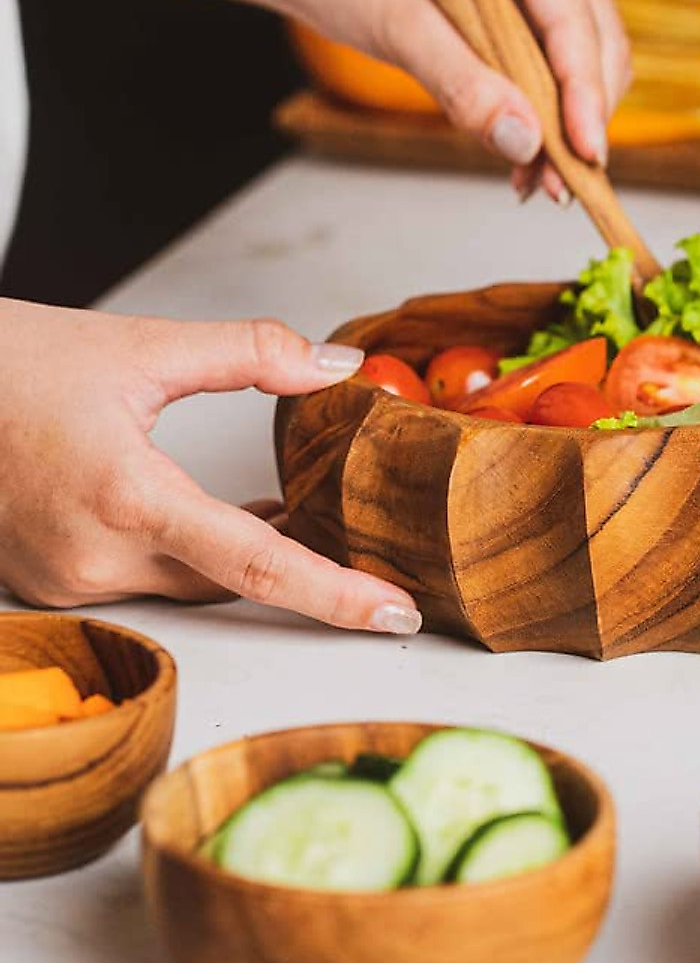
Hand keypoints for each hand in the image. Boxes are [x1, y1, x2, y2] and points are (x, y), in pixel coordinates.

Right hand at [0, 299, 420, 633]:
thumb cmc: (11, 364)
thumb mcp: (140, 347)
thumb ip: (251, 353)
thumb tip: (337, 364)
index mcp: (126, 499)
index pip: (259, 563)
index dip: (338, 595)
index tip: (397, 615)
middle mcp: (94, 558)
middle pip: (234, 579)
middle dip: (302, 564)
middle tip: (360, 535)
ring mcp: (67, 579)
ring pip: (192, 583)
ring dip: (245, 555)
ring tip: (298, 514)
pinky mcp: (51, 582)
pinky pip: (152, 581)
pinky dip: (195, 555)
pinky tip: (226, 521)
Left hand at [270, 0, 630, 200]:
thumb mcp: (398, 25)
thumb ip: (463, 84)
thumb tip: (522, 140)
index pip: (575, 23)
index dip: (584, 97)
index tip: (585, 157)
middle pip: (597, 48)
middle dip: (578, 122)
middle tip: (555, 186)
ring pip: (589, 68)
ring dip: (566, 130)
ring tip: (533, 178)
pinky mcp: (538, 10)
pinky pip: (560, 75)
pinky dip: (548, 121)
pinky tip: (522, 155)